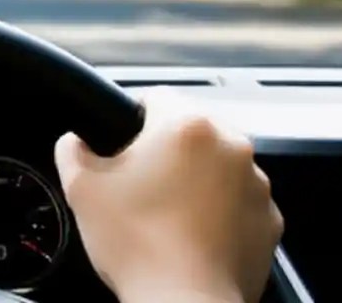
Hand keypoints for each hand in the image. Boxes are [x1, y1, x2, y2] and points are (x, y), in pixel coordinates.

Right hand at [54, 88, 281, 302]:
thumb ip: (71, 150)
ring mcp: (256, 184)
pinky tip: (192, 235)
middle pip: (190, 131)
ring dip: (196, 180)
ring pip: (217, 166)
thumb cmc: (137, 244)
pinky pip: (239, 202)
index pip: (154, 97)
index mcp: (186, 125)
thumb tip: (74, 142)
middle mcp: (231, 146)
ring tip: (166, 216)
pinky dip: (219, 212)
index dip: (131, 119)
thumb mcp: (82, 188)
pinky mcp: (269, 219)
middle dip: (166, 152)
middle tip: (140, 187)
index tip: (121, 147)